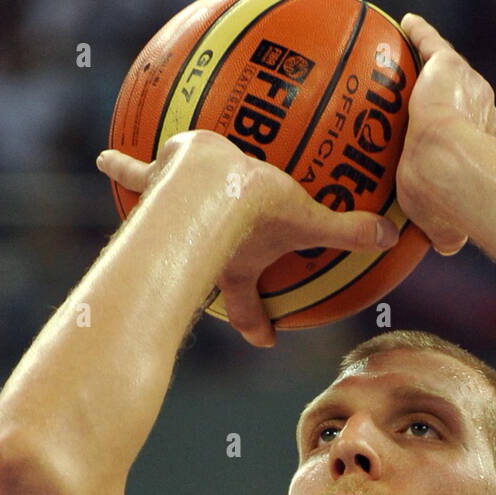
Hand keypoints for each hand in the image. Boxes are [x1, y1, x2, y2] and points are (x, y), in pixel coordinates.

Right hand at [96, 131, 398, 346]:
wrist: (206, 177)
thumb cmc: (255, 204)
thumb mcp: (307, 217)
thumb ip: (349, 229)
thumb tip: (393, 239)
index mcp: (236, 265)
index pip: (246, 307)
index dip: (256, 325)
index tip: (263, 338)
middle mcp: (200, 247)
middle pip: (202, 271)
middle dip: (198, 279)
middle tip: (195, 279)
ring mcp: (175, 215)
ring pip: (167, 226)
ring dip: (154, 229)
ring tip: (136, 227)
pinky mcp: (157, 177)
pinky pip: (136, 171)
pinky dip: (120, 166)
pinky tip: (102, 155)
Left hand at [397, 13, 495, 256]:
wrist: (446, 163)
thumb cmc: (443, 198)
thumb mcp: (440, 222)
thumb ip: (442, 230)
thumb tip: (448, 247)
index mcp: (480, 147)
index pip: (468, 138)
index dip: (457, 139)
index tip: (443, 141)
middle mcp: (480, 113)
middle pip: (461, 105)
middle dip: (448, 105)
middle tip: (423, 106)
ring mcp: (467, 87)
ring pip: (444, 75)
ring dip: (430, 68)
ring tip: (407, 63)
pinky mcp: (447, 65)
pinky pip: (429, 44)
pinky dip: (419, 34)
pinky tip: (405, 25)